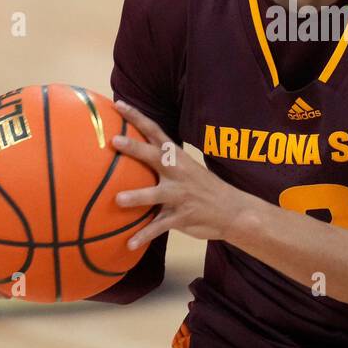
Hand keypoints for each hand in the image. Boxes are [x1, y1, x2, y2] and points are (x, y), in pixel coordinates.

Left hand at [111, 100, 250, 250]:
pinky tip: (129, 243)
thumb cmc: (202, 187)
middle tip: (115, 141)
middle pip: (155, 156)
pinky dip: (144, 235)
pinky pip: (160, 227)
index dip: (137, 118)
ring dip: (137, 197)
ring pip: (156, 194)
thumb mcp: (185, 168)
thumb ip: (162, 162)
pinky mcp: (183, 216)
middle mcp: (179, 173)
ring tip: (118, 199)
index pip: (155, 132)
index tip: (118, 104)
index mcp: (177, 158)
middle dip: (135, 149)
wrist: (233, 210)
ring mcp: (181, 195)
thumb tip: (132, 153)